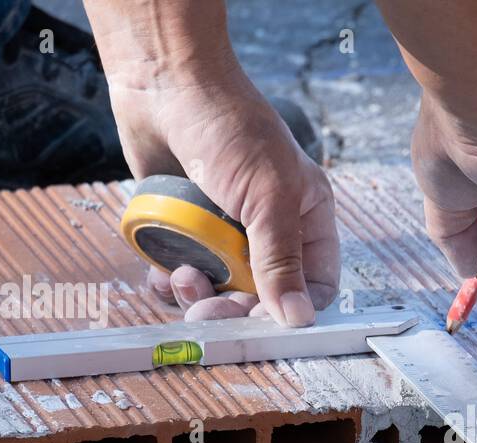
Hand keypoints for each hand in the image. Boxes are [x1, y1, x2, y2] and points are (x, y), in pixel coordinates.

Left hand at [108, 71, 337, 325]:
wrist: (163, 84)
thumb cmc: (228, 127)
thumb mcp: (266, 198)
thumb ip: (281, 261)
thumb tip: (298, 318)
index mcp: (305, 218)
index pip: (316, 283)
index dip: (293, 310)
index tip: (262, 324)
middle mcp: (268, 229)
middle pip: (262, 297)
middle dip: (233, 307)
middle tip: (206, 309)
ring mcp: (224, 231)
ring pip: (219, 290)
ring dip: (197, 295)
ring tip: (180, 275)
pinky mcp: (185, 229)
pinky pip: (181, 273)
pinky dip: (168, 281)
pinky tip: (159, 272)